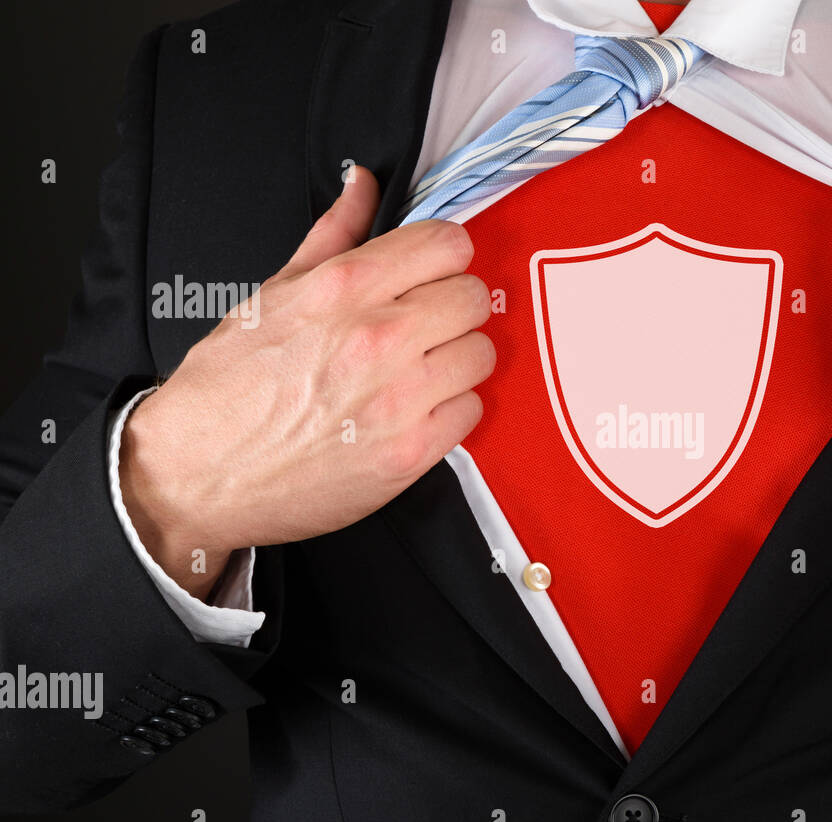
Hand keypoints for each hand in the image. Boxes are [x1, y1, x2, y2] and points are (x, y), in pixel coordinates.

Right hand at [119, 166, 494, 598]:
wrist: (196, 473)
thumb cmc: (229, 386)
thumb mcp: (272, 293)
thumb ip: (333, 234)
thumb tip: (365, 184)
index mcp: (344, 288)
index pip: (448, 244)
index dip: (445, 257)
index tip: (432, 274)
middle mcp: (378, 337)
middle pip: (475, 297)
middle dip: (453, 307)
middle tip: (425, 326)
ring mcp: (398, 398)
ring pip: (481, 354)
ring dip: (457, 359)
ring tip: (419, 370)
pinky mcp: (409, 453)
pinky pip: (471, 412)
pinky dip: (450, 410)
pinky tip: (415, 410)